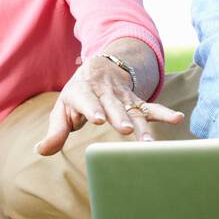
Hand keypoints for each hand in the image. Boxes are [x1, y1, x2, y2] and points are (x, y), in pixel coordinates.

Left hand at [34, 56, 183, 156]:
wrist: (99, 68)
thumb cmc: (77, 96)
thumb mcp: (61, 110)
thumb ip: (55, 132)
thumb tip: (40, 150)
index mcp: (82, 92)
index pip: (86, 99)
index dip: (91, 108)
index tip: (97, 119)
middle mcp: (105, 93)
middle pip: (113, 105)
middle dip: (120, 117)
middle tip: (125, 129)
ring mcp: (123, 97)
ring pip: (134, 110)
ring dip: (144, 125)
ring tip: (150, 142)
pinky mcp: (137, 101)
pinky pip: (151, 108)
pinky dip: (164, 114)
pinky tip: (177, 119)